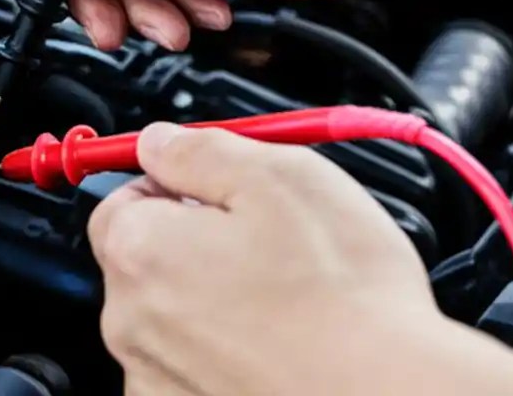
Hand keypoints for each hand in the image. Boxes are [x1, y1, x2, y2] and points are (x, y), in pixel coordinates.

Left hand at [89, 124, 512, 394]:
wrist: (391, 395)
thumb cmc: (345, 300)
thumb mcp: (281, 178)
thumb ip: (201, 151)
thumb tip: (159, 142)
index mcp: (139, 250)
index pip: (120, 199)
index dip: (173, 186)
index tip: (215, 190)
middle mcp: (129, 320)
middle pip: (145, 259)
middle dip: (194, 243)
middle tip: (265, 244)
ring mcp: (152, 375)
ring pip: (169, 316)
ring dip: (210, 301)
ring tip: (283, 302)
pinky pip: (188, 366)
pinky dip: (222, 354)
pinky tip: (274, 347)